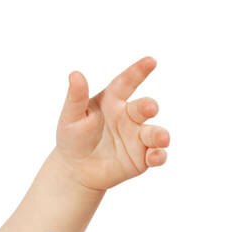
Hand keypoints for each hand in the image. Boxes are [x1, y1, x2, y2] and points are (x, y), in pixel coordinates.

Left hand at [53, 56, 169, 191]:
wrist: (75, 170)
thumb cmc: (73, 139)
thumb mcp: (70, 118)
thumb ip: (76, 98)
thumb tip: (74, 74)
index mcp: (113, 102)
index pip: (126, 83)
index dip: (138, 71)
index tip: (150, 61)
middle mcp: (129, 116)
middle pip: (144, 107)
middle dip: (149, 106)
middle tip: (150, 108)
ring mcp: (137, 137)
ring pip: (154, 133)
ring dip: (160, 135)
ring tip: (162, 139)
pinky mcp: (141, 158)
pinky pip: (155, 155)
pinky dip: (159, 156)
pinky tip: (155, 158)